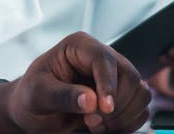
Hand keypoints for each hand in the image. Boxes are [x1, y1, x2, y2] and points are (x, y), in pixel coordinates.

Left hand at [0, 31, 150, 133]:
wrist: (35, 111)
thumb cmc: (32, 95)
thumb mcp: (38, 93)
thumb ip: (62, 95)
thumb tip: (91, 100)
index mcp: (79, 46)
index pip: (104, 58)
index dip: (108, 84)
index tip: (105, 108)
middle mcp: (101, 57)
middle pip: (129, 76)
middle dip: (115, 105)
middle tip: (90, 122)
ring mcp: (114, 75)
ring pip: (140, 92)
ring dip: (124, 116)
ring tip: (95, 125)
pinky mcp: (121, 94)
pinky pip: (141, 108)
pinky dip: (129, 122)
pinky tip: (107, 127)